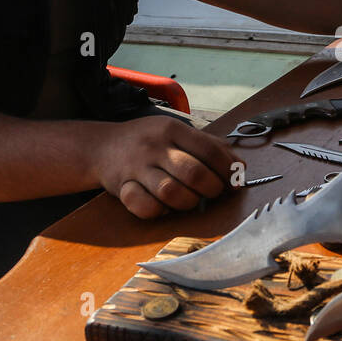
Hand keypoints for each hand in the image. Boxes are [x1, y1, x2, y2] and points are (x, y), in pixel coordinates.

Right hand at [95, 116, 240, 218]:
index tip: (234, 182)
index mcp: (172, 129)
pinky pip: (145, 207)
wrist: (102, 146)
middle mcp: (154, 146)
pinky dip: (160, 211)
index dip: (227, 170)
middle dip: (212, 189)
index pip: (209, 150)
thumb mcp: (177, 133)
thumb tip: (240, 166)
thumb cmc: (149, 141)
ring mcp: (137, 167)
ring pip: (172, 193)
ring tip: (191, 200)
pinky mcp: (122, 188)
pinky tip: (164, 206)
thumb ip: (209, 146)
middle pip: (194, 173)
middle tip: (213, 193)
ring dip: (189, 202)